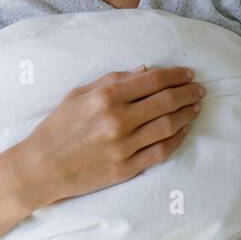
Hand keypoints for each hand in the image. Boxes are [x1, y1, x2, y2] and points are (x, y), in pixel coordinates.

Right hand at [17, 66, 203, 205]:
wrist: (41, 167)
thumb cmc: (57, 127)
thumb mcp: (79, 94)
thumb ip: (112, 80)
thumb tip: (145, 71)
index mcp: (106, 97)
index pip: (153, 81)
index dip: (175, 75)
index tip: (188, 73)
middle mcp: (118, 120)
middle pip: (166, 102)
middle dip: (188, 93)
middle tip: (199, 89)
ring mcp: (124, 146)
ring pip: (168, 126)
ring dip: (187, 114)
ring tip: (196, 107)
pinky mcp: (126, 168)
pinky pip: (161, 152)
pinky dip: (177, 139)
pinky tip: (183, 131)